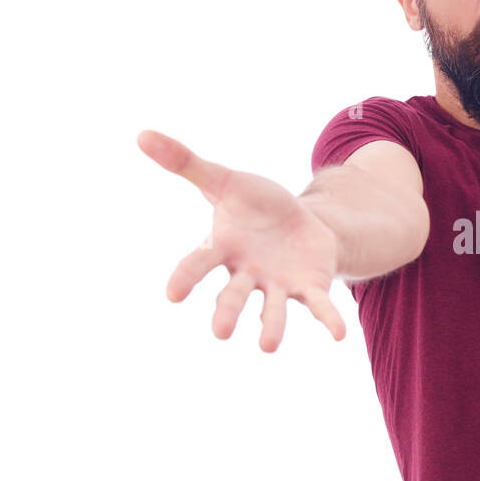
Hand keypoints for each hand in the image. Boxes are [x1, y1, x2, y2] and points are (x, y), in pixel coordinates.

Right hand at [138, 129, 345, 348]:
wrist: (298, 221)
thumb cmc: (254, 204)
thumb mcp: (224, 180)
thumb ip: (187, 163)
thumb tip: (141, 134)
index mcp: (222, 249)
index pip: (199, 264)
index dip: (186, 278)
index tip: (172, 294)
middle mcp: (246, 275)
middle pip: (233, 294)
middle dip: (227, 312)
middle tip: (221, 332)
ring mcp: (277, 285)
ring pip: (272, 308)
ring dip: (271, 326)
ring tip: (267, 346)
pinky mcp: (309, 288)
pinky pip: (318, 306)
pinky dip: (327, 320)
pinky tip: (338, 335)